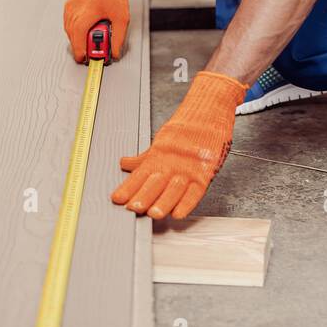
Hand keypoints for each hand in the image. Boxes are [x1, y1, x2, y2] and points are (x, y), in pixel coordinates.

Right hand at [63, 0, 130, 61]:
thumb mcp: (122, 19)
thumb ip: (118, 38)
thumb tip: (114, 53)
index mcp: (87, 12)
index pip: (78, 36)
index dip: (80, 50)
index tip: (83, 59)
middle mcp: (75, 9)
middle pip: (72, 35)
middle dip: (79, 47)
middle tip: (88, 54)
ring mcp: (70, 6)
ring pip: (69, 29)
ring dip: (76, 38)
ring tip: (88, 42)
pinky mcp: (69, 4)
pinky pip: (68, 22)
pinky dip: (74, 29)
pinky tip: (83, 31)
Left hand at [112, 70, 246, 219]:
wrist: (209, 112)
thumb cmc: (186, 128)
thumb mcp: (161, 140)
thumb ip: (144, 157)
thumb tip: (125, 164)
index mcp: (159, 155)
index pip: (140, 174)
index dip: (128, 187)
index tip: (118, 199)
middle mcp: (172, 162)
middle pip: (155, 182)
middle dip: (144, 196)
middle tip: (134, 208)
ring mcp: (188, 168)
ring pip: (174, 188)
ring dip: (164, 201)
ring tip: (154, 213)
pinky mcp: (204, 172)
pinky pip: (195, 191)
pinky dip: (187, 203)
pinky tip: (178, 212)